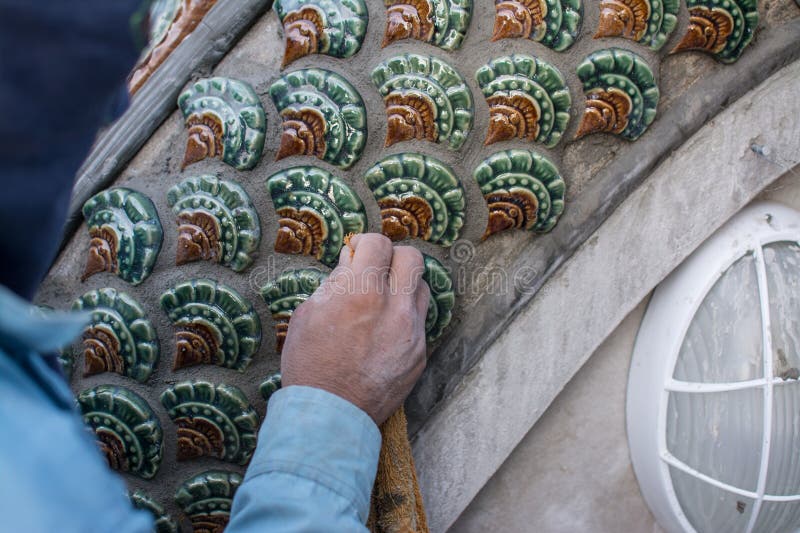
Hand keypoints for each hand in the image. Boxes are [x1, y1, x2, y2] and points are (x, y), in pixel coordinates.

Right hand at [280, 233, 429, 424]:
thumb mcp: (308, 314)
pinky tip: (382, 333)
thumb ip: (335, 283)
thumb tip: (351, 262)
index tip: (357, 251)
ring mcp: (412, 333)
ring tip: (381, 300)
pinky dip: (403, 318)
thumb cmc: (310, 365)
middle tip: (375, 269)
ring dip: (403, 286)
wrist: (329, 416)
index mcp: (361, 293)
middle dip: (392, 257)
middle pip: (413, 258)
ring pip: (422, 288)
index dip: (365, 243)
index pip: (379, 244)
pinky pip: (419, 323)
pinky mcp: (419, 355)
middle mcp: (393, 308)